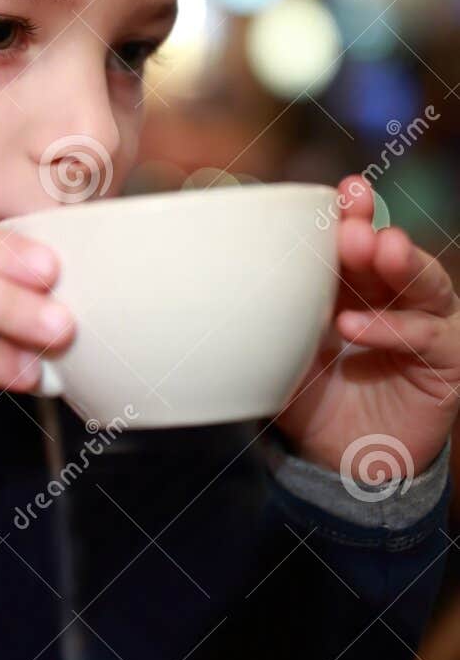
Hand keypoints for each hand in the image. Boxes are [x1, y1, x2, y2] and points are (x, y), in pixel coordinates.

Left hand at [271, 173, 459, 477]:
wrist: (344, 468)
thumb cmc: (315, 405)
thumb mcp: (282, 361)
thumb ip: (270, 325)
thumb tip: (222, 289)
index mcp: (357, 286)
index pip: (361, 239)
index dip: (355, 214)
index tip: (345, 191)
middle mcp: (397, 298)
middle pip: (392, 254)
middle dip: (372, 233)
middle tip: (351, 226)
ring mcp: (429, 327)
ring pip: (425, 284)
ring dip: (401, 264)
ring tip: (376, 248)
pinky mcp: (448, 363)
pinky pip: (427, 337)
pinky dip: (393, 328)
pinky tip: (355, 326)